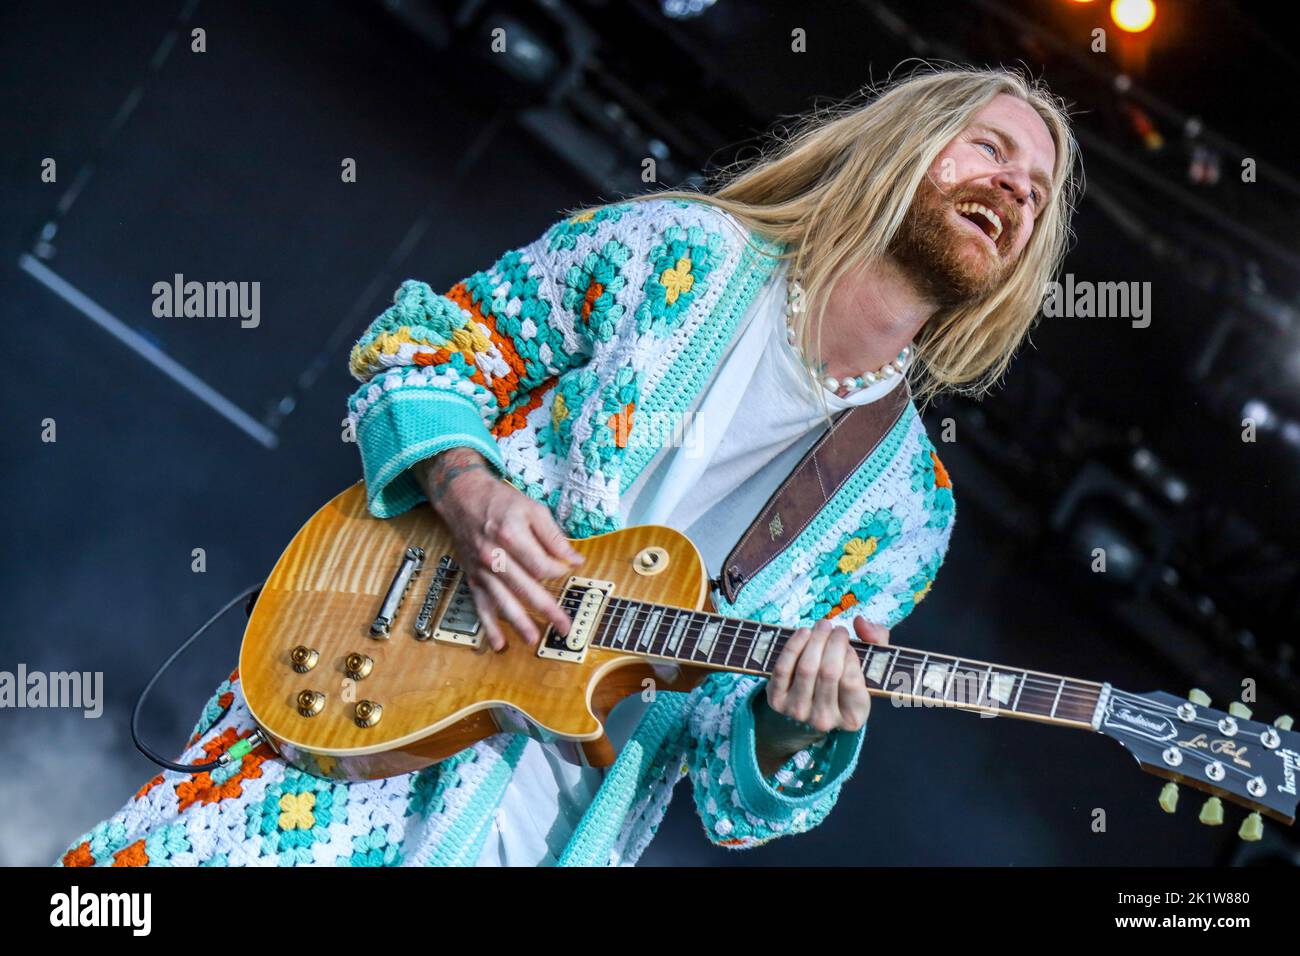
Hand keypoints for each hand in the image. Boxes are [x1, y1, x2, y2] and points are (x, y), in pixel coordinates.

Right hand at [413, 448, 583, 651]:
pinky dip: (489, 626)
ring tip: (533, 640)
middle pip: (525, 588)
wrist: (463, 496)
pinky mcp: (473, 577)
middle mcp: (494, 555)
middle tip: (564, 626)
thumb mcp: (533, 509)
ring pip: (503, 601)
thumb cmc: (500, 501)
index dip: (558, 571)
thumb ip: (554, 536)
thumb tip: (574, 559)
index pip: (541, 566)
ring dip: (519, 623)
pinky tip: (498, 643)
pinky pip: (481, 605)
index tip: (567, 569)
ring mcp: (482, 569)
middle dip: (547, 609)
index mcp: (511, 536)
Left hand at [761, 616, 888, 746]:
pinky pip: (783, 669)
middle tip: (838, 629)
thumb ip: (875, 640)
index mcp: (852, 718)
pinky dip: (793, 646)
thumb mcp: (867, 667)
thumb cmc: (844, 682)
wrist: (811, 706)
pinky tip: (804, 633)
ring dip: (815, 640)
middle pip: (828, 672)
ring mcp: (798, 712)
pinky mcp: (777, 701)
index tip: (850, 644)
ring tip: (823, 626)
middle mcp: (824, 720)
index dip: (850, 656)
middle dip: (834, 643)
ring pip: (806, 668)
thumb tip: (860, 622)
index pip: (851, 682)